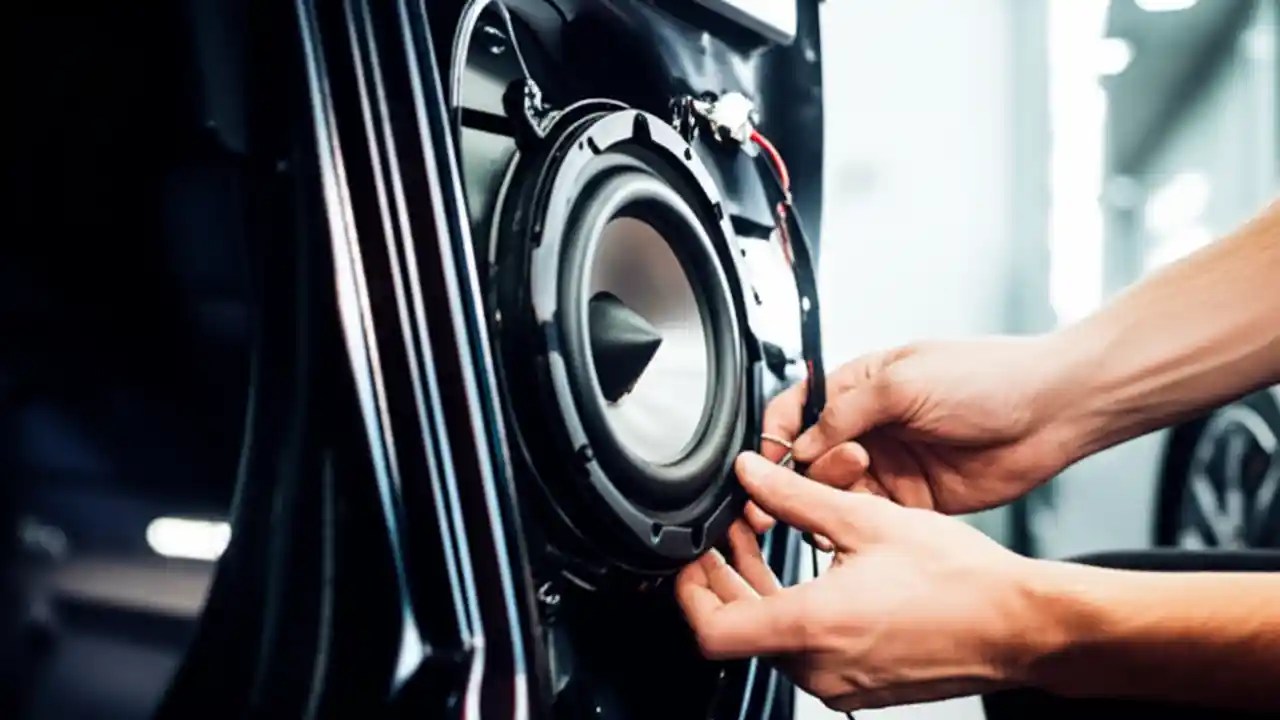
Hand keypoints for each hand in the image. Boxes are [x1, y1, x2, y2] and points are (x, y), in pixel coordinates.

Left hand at [679, 453, 1048, 711]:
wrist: (1019, 626)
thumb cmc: (960, 581)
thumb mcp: (866, 520)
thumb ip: (795, 497)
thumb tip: (752, 474)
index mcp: (812, 628)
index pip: (713, 632)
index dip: (689, 594)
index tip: (689, 562)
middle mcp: (819, 669)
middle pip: (739, 633)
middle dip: (722, 582)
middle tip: (721, 540)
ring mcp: (841, 685)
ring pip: (773, 640)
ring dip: (758, 593)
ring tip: (758, 545)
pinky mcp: (862, 687)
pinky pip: (808, 652)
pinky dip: (794, 612)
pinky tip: (805, 572)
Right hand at [748, 337, 1075, 531]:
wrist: (1051, 412)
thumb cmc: (988, 378)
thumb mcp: (903, 382)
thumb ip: (845, 414)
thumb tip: (803, 444)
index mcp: (861, 387)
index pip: (798, 411)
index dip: (776, 435)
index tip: (764, 459)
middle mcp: (871, 427)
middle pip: (810, 457)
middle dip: (795, 474)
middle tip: (793, 489)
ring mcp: (891, 464)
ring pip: (834, 491)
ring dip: (827, 496)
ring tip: (850, 486)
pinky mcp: (913, 500)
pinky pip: (868, 517)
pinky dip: (854, 523)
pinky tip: (857, 519)